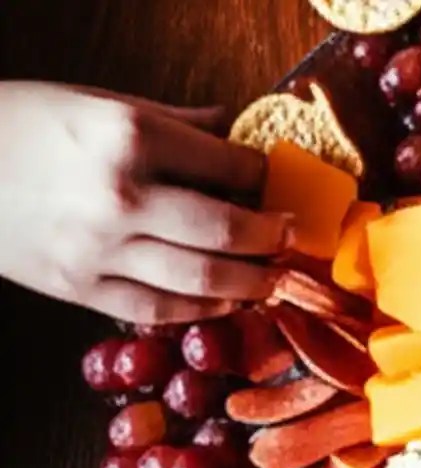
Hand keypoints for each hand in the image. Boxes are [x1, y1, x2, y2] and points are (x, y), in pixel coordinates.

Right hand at [0, 82, 289, 323]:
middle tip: (289, 238)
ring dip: (250, 283)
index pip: (231, 167)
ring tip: (271, 278)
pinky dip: (200, 309)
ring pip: (202, 280)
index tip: (278, 186)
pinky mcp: (78, 288)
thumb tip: (233, 129)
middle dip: (272, 238)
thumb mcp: (101, 101)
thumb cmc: (23, 123)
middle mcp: (122, 197)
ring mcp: (99, 250)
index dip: (266, 180)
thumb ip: (176, 123)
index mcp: (132, 138)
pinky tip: (223, 301)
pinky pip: (158, 308)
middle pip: (228, 231)